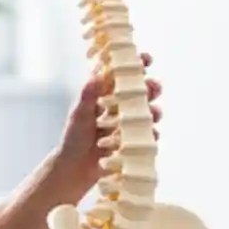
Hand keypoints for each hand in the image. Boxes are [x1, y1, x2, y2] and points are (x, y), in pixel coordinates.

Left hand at [54, 52, 161, 189]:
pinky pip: (148, 136)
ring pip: (149, 113)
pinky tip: (149, 135)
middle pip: (142, 92)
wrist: (75, 169)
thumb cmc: (73, 138)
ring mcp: (128, 124)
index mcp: (106, 94)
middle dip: (152, 88)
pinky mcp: (133, 142)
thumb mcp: (79, 114)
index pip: (124, 74)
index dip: (137, 65)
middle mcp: (120, 107)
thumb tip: (97, 75)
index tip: (146, 59)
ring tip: (153, 113)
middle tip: (154, 88)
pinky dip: (151, 134)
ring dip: (154, 110)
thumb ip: (88, 95)